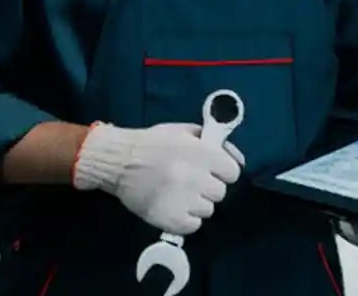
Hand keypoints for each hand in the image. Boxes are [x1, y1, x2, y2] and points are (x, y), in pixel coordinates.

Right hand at [72, 122, 244, 234]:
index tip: (211, 171)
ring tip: (180, 196)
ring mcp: (184, 200)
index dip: (223, 172)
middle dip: (208, 188)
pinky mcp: (170, 218)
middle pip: (220, 193)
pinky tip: (176, 209)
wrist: (118, 161)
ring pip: (207, 210)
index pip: (233, 173)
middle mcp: (197, 177)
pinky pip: (193, 226)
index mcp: (204, 154)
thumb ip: (215, 142)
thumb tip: (239, 159)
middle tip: (192, 183)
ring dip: (197, 204)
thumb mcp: (187, 132)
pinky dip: (187, 220)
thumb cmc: (154, 143)